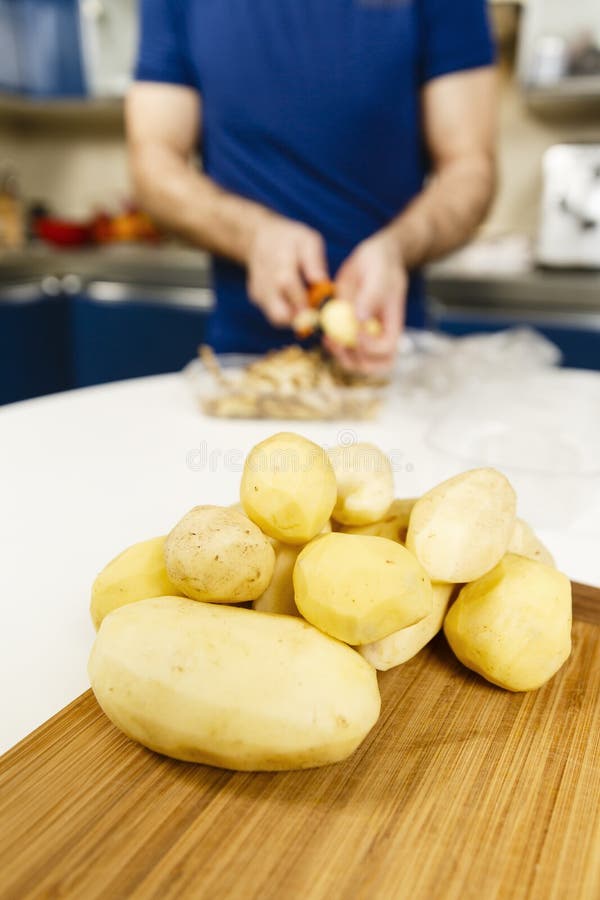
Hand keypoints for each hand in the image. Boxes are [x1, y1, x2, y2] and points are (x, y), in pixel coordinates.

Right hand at [246, 213, 328, 326]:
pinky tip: (293, 297)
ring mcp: (258, 292)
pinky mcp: (256, 299)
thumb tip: (321, 281)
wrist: (258, 238)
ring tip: (305, 301)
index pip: (291, 289)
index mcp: (280, 264)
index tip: (322, 313)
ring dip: (294, 316)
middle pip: (279, 315)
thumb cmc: (289, 239)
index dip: (307, 305)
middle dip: (299, 319)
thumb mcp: (308, 241)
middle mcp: (266, 282)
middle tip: (315, 314)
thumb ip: (314, 261)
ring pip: (276, 318)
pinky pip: (273, 313)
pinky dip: (287, 311)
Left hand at [326, 230, 406, 374]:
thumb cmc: (381, 263)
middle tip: (340, 344)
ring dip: (340, 357)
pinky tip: (326, 334)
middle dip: (355, 362)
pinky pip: (341, 350)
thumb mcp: (379, 273)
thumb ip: (372, 295)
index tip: (357, 331)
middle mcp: (378, 335)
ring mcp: (363, 335)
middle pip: (374, 366)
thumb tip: (361, 319)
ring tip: (329, 339)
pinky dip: (332, 348)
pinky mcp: (347, 330)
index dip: (371, 348)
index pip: (386, 351)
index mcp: (392, 325)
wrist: (371, 259)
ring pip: (355, 363)